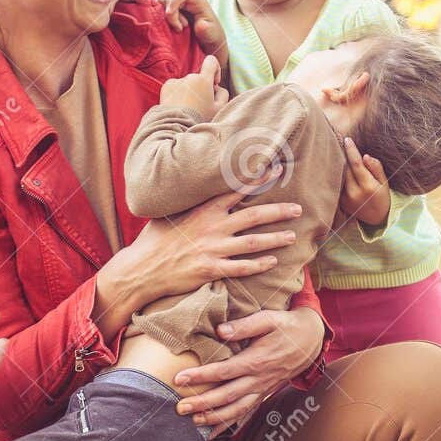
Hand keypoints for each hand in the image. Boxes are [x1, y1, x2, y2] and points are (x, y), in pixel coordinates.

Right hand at [94, 178, 302, 334]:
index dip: (259, 179)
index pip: (236, 189)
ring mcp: (213, 249)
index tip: (277, 170)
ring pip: (253, 242)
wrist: (142, 269)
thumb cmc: (155, 240)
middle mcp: (212, 227)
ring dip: (275, 239)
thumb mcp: (170, 212)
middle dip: (278, 211)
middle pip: (253, 215)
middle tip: (298, 208)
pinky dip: (259, 265)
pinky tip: (273, 262)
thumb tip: (196, 184)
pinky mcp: (211, 269)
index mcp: (203, 209)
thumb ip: (189, 200)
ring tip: (292, 236)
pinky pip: (241, 267)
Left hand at [158, 54, 228, 118]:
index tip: (214, 83)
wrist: (176, 127)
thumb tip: (217, 87)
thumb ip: (223, 93)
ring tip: (188, 109)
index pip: (211, 61)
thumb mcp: (219, 109)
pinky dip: (178, 94)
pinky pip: (176, 87)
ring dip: (189, 92)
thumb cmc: (200, 119)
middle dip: (201, 88)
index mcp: (203, 80)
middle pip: (199, 77)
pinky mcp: (166, 86)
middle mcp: (189, 77)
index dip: (215, 69)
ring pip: (187, 83)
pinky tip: (179, 107)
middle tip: (200, 106)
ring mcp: (176, 81)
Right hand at [159, 0, 227, 67]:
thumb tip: (200, 24)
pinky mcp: (171, 11)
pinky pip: (160, 7)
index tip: (170, 15)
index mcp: (198, 0)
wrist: (207, 43)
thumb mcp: (211, 34)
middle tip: (179, 29)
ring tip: (176, 28)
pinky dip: (160, 15)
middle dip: (169, 12)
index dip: (174, 1)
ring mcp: (178, 4)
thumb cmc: (211, 37)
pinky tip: (169, 27)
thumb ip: (206, 29)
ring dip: (164, 13)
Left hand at [172, 307, 325, 427]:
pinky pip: (246, 413)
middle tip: (179, 408)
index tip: (180, 379)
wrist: (311, 340)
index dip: (201, 376)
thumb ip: (244, 325)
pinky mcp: (264, 394)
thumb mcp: (268, 319)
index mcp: (256, 360)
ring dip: (214, 418)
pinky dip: (230, 424)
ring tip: (193, 423)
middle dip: (202, 403)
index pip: (223, 371)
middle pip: (227, 395)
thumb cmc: (286, 327)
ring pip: (236, 409)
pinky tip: (214, 433)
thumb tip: (220, 331)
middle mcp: (258, 379)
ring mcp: (262, 389)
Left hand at [338, 138, 389, 227]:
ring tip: (335, 147)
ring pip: (339, 175)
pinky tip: (333, 163)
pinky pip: (336, 183)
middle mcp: (354, 193)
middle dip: (342, 154)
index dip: (351, 151)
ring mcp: (345, 199)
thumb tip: (365, 156)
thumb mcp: (385, 182)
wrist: (376, 219)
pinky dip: (336, 173)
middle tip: (338, 138)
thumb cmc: (382, 196)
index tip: (347, 139)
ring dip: (337, 162)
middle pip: (345, 168)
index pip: (356, 165)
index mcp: (367, 187)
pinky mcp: (339, 202)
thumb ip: (376, 168)